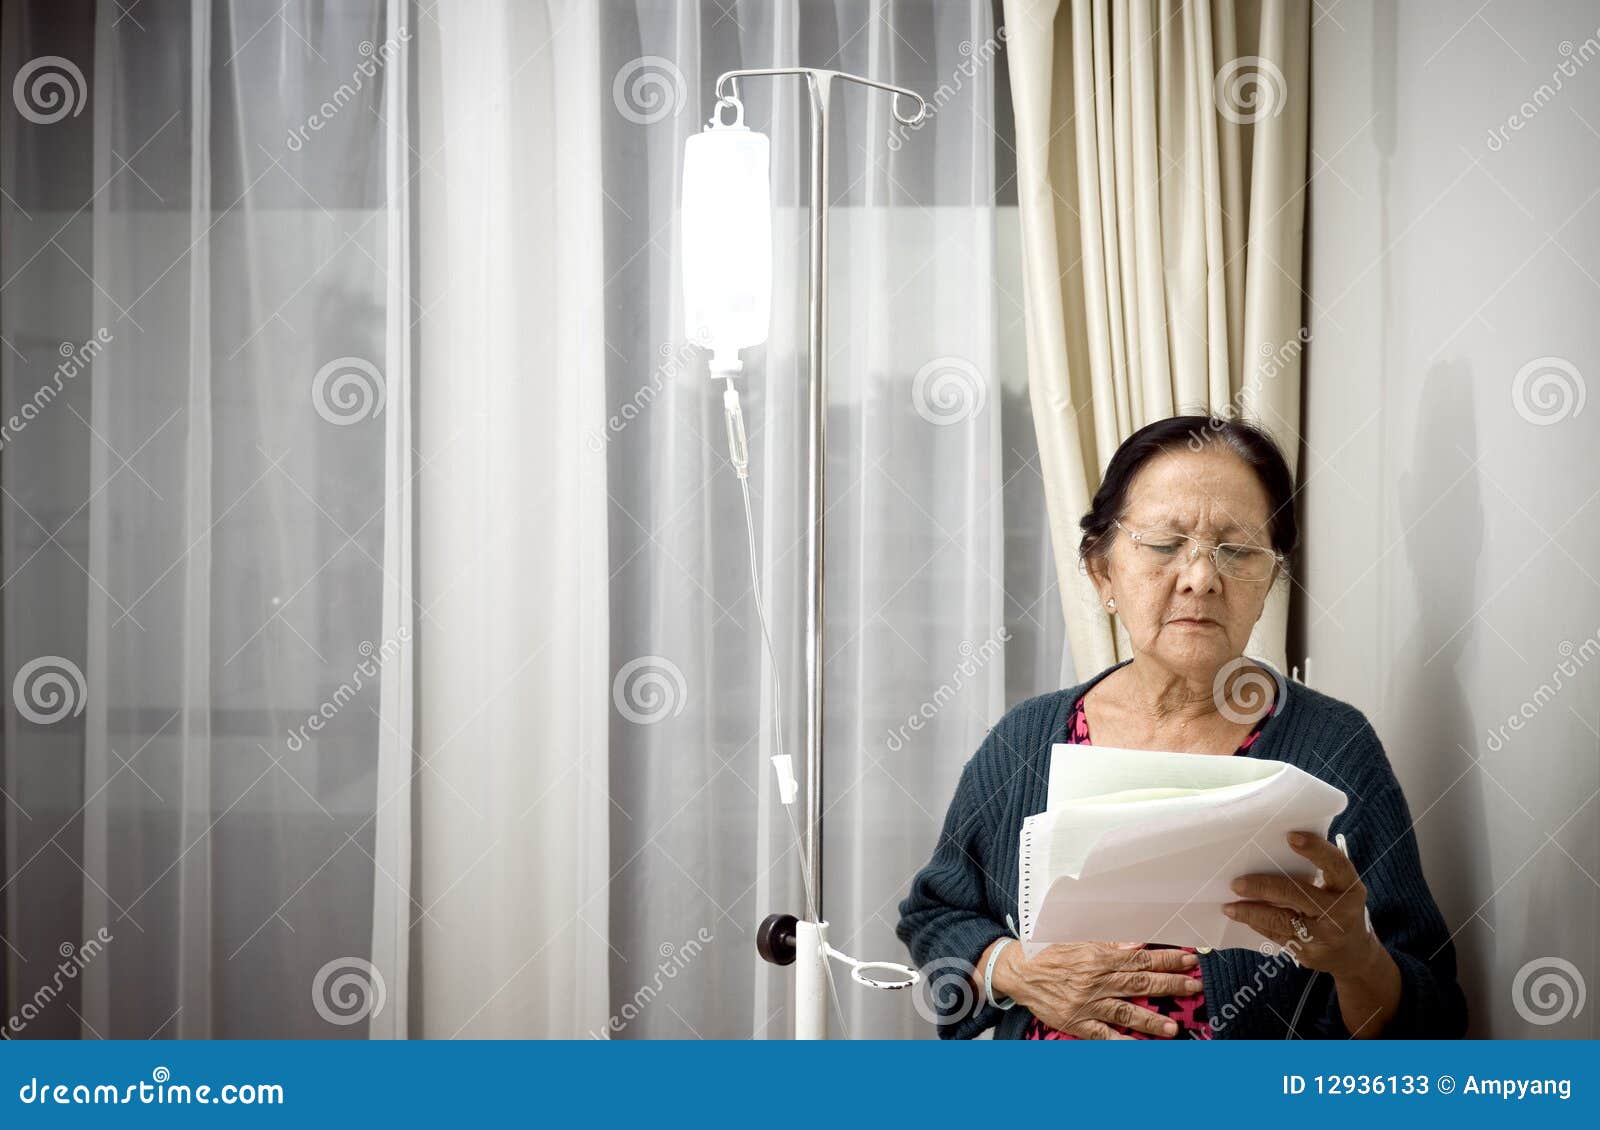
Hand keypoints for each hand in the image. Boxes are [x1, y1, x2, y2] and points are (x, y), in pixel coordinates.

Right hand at [982, 938, 1200, 1039]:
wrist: (1020, 971)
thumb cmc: (1051, 952)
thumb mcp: (1079, 939)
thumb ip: (1110, 942)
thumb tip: (1138, 943)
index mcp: (1098, 956)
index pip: (1140, 958)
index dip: (1167, 960)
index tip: (1189, 960)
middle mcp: (1096, 980)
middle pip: (1139, 983)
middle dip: (1170, 985)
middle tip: (1194, 986)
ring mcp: (1087, 1003)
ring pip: (1124, 1011)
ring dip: (1150, 1019)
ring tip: (1172, 1027)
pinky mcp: (1077, 1022)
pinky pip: (1102, 1034)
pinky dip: (1121, 1041)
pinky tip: (1139, 1046)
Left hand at [1224, 830, 1383, 977]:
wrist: (1355, 956)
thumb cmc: (1340, 909)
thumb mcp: (1340, 889)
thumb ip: (1318, 871)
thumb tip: (1272, 848)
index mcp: (1350, 889)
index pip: (1335, 865)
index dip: (1315, 849)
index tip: (1290, 836)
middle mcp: (1340, 913)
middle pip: (1297, 894)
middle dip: (1263, 887)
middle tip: (1236, 883)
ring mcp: (1324, 936)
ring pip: (1281, 920)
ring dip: (1251, 912)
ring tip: (1229, 906)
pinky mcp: (1309, 954)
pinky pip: (1277, 936)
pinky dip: (1257, 924)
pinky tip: (1241, 916)